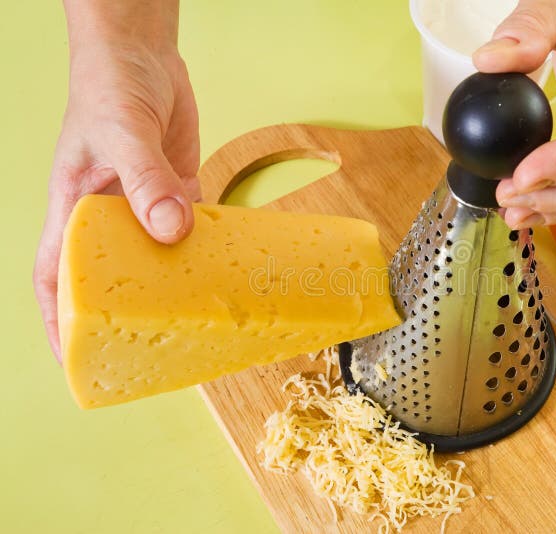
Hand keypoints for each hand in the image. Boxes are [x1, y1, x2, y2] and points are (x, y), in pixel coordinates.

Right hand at [34, 6, 199, 360]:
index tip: (76, 353)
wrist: (142, 54)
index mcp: (74, 207)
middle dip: (130, 309)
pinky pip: (192, 227)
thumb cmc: (109, 85)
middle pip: (114, 274)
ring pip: (158, 255)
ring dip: (177, 282)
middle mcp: (109, 214)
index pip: (56, 274)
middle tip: (156, 345)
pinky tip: (226, 267)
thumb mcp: (121, 131)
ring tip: (201, 316)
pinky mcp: (178, 190)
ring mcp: (145, 205)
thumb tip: (172, 230)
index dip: (61, 317)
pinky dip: (207, 247)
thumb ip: (145, 179)